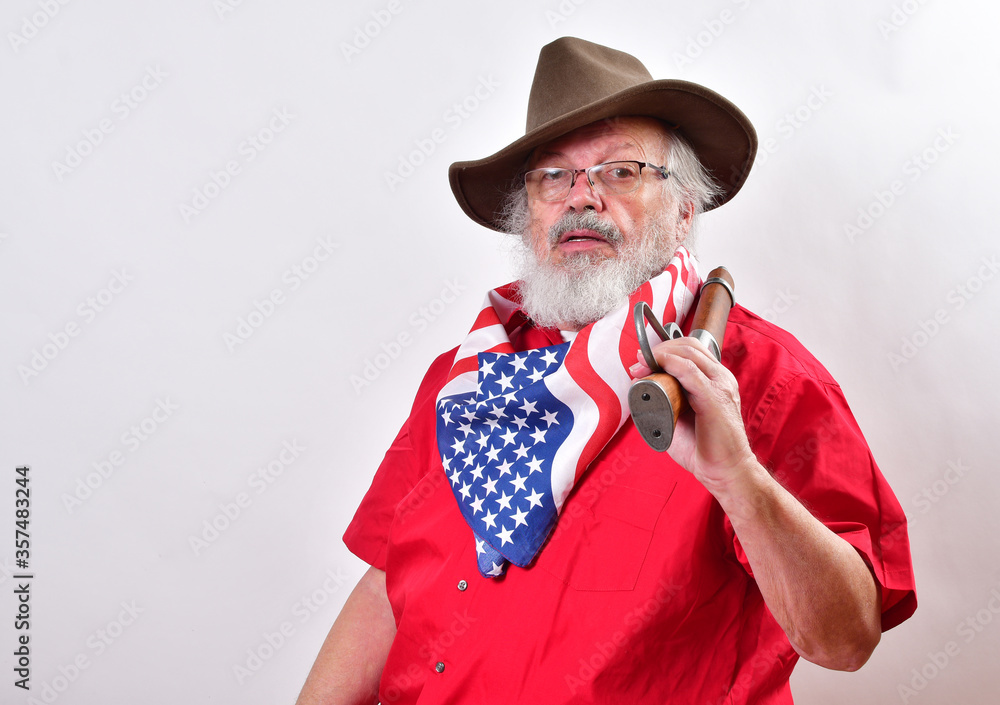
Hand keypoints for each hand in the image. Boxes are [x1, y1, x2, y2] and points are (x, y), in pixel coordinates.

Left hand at [630, 336, 757, 493]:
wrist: (726, 472)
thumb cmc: (703, 449)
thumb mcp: (680, 418)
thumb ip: (666, 401)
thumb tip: (641, 386)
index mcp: (716, 381)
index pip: (690, 350)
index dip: (664, 350)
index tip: (641, 361)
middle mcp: (721, 378)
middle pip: (688, 346)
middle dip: (658, 350)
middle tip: (637, 364)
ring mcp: (720, 386)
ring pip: (688, 354)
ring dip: (659, 356)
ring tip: (641, 367)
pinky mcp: (714, 397)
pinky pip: (689, 371)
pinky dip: (669, 363)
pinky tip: (656, 366)